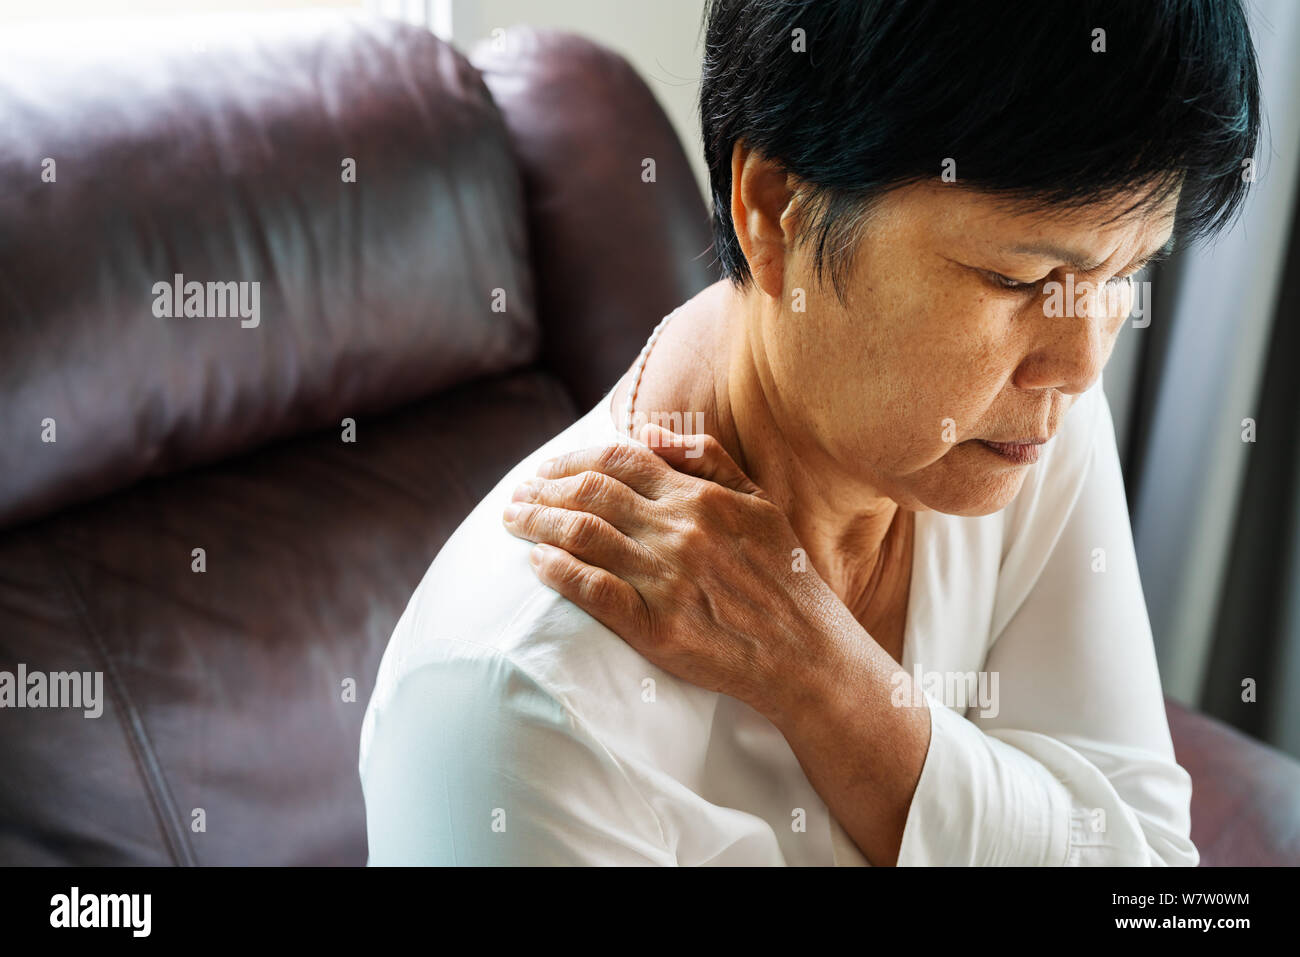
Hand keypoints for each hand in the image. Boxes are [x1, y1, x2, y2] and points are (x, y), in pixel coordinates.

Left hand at [501, 423, 853, 719]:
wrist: (804, 653)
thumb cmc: (783, 577)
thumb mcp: (758, 504)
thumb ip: (707, 461)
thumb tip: (650, 431)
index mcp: (700, 498)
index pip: (618, 460)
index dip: (572, 460)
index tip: (546, 469)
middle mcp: (679, 532)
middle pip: (589, 494)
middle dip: (542, 490)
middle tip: (516, 496)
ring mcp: (666, 579)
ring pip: (582, 536)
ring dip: (537, 523)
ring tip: (513, 522)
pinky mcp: (656, 627)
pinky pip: (592, 591)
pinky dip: (557, 571)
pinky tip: (536, 563)